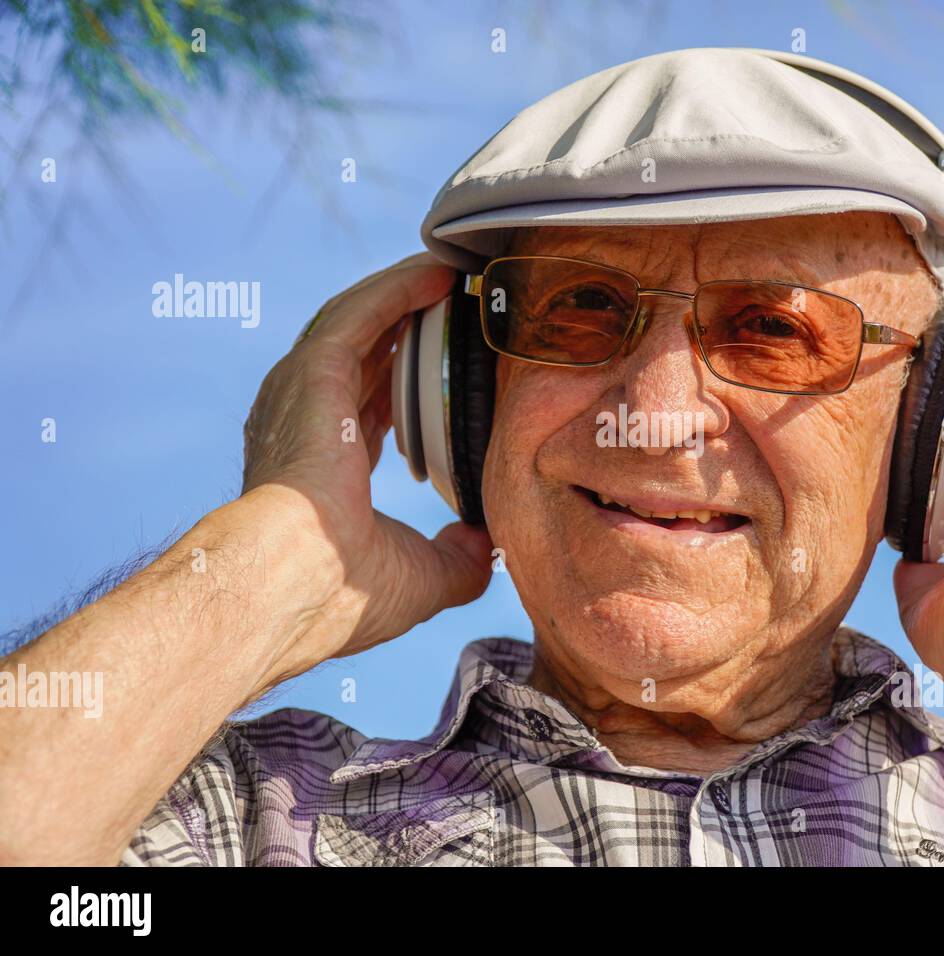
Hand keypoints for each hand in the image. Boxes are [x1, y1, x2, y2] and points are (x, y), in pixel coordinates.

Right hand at [241, 252, 492, 678]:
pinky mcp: (312, 372)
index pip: (370, 403)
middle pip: (364, 352)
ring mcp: (303, 392)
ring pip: (361, 320)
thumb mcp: (421, 579)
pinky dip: (399, 289)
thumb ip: (459, 560)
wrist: (287, 587)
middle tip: (461, 302)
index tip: (449, 362)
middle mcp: (305, 419)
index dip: (409, 378)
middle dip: (410, 324)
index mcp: (323, 463)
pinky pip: (362, 313)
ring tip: (455, 274)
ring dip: (407, 294)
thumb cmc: (338, 595)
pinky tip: (439, 274)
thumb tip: (486, 544)